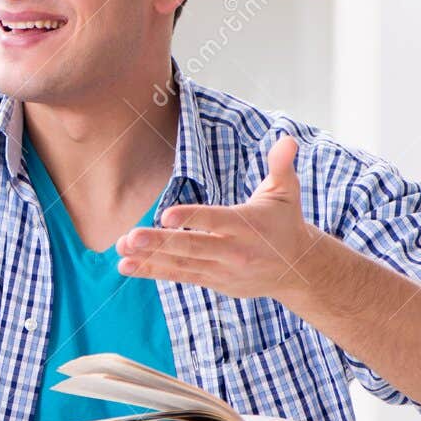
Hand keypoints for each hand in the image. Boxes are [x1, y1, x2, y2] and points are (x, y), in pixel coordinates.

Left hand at [114, 133, 323, 301]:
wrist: (298, 269)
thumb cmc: (285, 222)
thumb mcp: (287, 192)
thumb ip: (281, 165)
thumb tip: (288, 139)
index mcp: (248, 225)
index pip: (216, 220)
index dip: (192, 218)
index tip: (166, 215)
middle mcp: (234, 250)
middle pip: (193, 246)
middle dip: (160, 242)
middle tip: (131, 237)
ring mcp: (223, 269)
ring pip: (182, 263)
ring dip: (149, 257)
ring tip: (122, 248)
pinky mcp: (214, 281)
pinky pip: (181, 276)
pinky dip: (154, 271)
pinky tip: (127, 266)